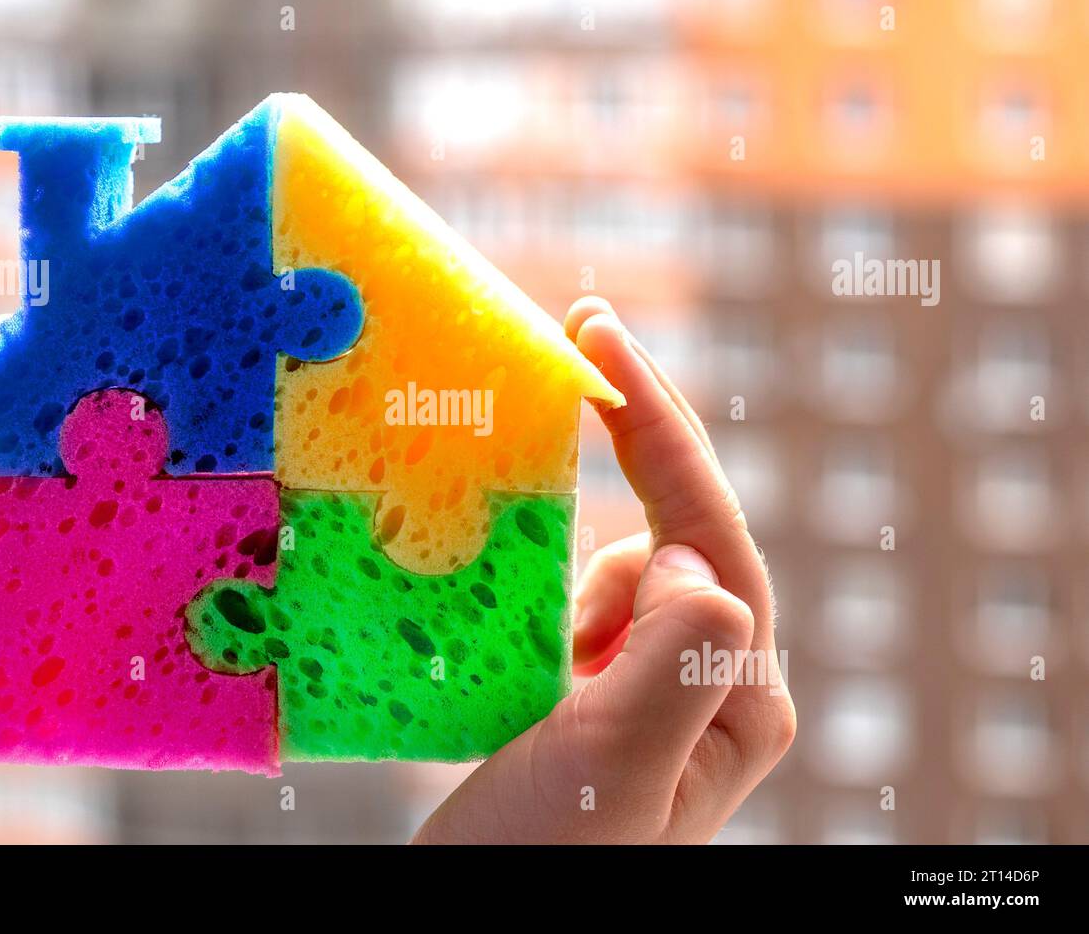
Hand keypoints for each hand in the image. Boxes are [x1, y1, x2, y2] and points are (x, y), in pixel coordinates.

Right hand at [415, 298, 795, 843]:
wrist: (466, 930)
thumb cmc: (534, 869)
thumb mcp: (609, 773)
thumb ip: (671, 669)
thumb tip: (692, 560)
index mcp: (736, 697)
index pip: (711, 534)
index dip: (658, 426)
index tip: (599, 333)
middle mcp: (710, 686)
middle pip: (682, 527)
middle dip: (636, 433)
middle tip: (581, 327)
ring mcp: (652, 690)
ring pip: (617, 565)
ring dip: (568, 554)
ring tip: (523, 634)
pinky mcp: (595, 698)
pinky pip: (576, 602)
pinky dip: (540, 579)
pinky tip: (508, 626)